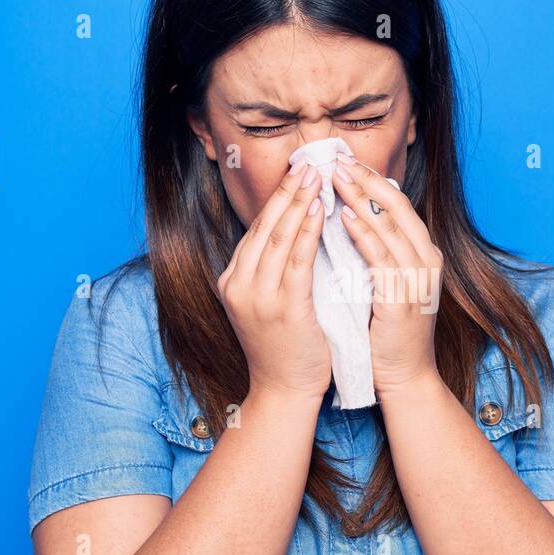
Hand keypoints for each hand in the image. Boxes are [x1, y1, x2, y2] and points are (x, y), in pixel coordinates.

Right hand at [216, 159, 330, 402]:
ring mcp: (257, 296)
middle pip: (264, 226)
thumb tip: (294, 234)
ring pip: (279, 237)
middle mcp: (238, 284)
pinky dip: (308, 231)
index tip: (297, 173)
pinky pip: (297, 259)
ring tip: (317, 176)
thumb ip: (274, 272)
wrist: (283, 392)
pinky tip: (321, 210)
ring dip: (299, 202)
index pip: (256, 230)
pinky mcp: (281, 307)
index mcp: (232, 281)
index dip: (278, 199)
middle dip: (287, 191)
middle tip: (308, 163)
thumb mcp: (269, 304)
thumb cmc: (286, 349)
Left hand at [331, 153, 443, 397]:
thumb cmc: (389, 333)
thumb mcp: (390, 284)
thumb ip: (380, 253)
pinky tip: (343, 217)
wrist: (406, 378)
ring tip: (334, 178)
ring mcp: (417, 278)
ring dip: (360, 198)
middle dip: (365, 179)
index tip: (345, 162)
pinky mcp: (403, 298)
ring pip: (389, 226)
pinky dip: (362, 234)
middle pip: (397, 206)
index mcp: (424, 254)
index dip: (372, 180)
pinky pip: (381, 257)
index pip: (399, 204)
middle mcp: (426, 261)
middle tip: (336, 159)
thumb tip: (354, 217)